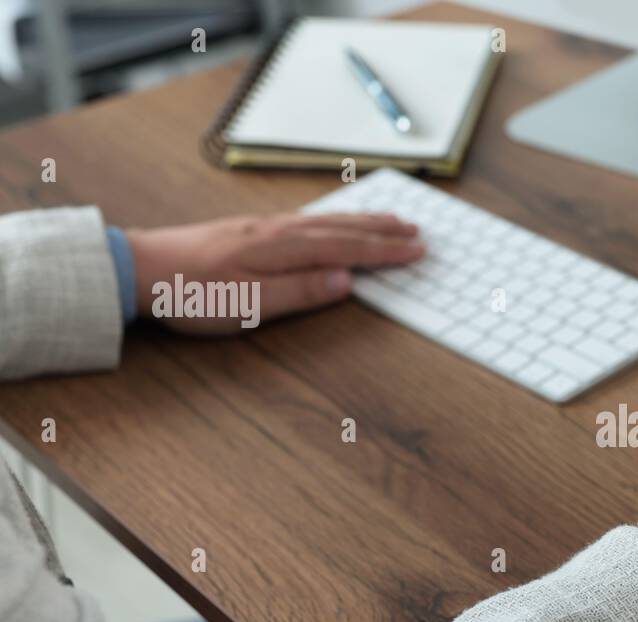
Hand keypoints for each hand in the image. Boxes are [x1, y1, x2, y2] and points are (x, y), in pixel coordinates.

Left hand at [126, 212, 423, 334]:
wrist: (138, 267)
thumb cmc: (190, 292)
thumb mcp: (249, 303)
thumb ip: (301, 291)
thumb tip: (347, 280)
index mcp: (283, 248)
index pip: (348, 248)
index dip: (386, 251)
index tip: (417, 251)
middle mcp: (278, 230)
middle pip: (342, 228)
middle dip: (383, 230)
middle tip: (417, 231)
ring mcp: (263, 227)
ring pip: (326, 220)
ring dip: (363, 221)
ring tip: (390, 220)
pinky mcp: (250, 230)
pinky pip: (308, 219)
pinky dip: (334, 219)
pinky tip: (336, 221)